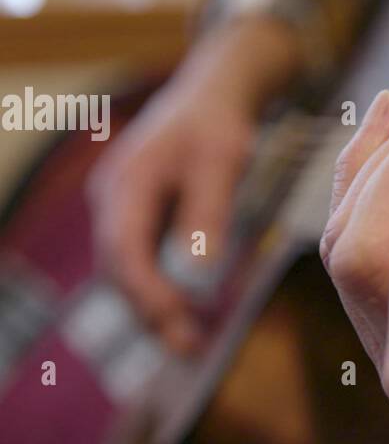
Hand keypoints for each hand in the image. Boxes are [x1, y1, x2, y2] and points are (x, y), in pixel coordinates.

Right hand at [89, 20, 301, 351]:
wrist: (212, 95)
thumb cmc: (217, 125)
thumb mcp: (221, 164)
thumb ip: (209, 214)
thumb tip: (200, 273)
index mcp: (127, 183)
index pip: (124, 251)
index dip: (147, 293)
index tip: (176, 323)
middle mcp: (112, 199)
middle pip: (118, 268)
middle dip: (149, 311)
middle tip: (188, 348)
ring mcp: (120, 207)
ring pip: (125, 269)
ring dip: (152, 307)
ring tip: (189, 342)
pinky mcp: (137, 216)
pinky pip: (139, 260)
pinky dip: (158, 289)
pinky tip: (184, 313)